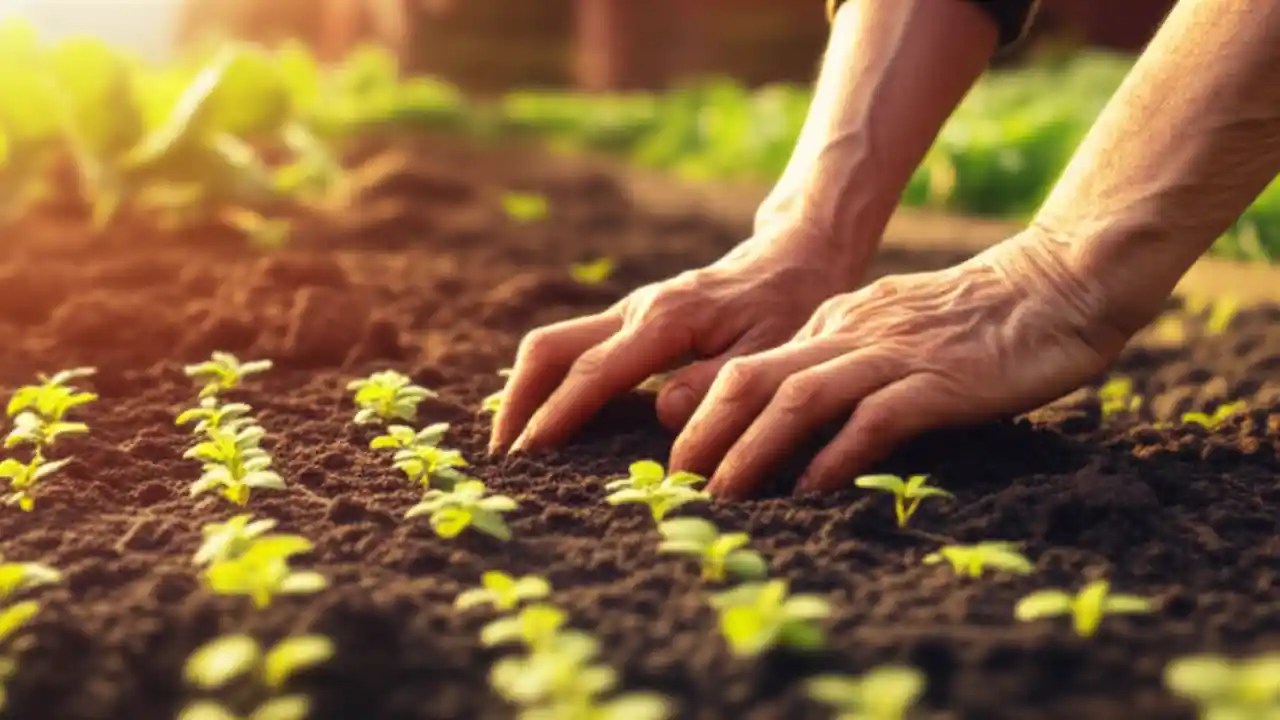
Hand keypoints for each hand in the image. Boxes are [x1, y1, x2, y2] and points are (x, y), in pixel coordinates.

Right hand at [489, 225, 866, 453]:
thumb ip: (717, 384)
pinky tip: (545, 419)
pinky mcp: (630, 319)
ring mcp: (628, 311)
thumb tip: (662, 412)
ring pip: (553, 346)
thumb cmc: (788, 310)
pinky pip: (572, 348)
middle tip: (502, 457)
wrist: (792, 260)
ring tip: (513, 444)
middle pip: (549, 349)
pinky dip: (547, 382)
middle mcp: (635, 310)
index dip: (556, 416)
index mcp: (665, 320)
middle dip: (517, 401)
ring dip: (525, 391)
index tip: (527, 455)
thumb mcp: (770, 351)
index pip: (592, 373)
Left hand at [668, 230, 1133, 498]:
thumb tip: (798, 400)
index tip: (682, 456)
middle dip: (706, 431)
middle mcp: (851, 334)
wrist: (1057, 284)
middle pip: (754, 379)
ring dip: (751, 449)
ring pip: (798, 398)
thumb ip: (846, 356)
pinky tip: (809, 490)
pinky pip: (873, 419)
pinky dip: (835, 455)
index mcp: (837, 321)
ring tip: (721, 494)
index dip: (707, 413)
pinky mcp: (938, 381)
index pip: (753, 367)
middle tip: (675, 480)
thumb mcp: (894, 328)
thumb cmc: (979, 318)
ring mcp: (893, 355)